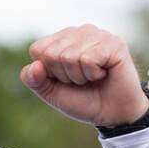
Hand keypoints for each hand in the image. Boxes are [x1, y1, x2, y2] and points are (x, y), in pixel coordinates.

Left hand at [19, 24, 148, 126]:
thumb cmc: (83, 99)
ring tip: (93, 77)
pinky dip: (93, 74)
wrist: (112, 114)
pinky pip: (88, 59)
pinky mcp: (114, 43)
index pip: (38, 50)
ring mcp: (98, 35)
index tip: (65, 79)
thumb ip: (34, 80)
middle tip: (82, 80)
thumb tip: (34, 66)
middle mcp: (79, 32)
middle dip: (64, 75)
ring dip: (80, 76)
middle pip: (52, 54)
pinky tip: (104, 73)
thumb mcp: (52, 92)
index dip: (48, 72)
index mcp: (61, 39)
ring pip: (69, 56)